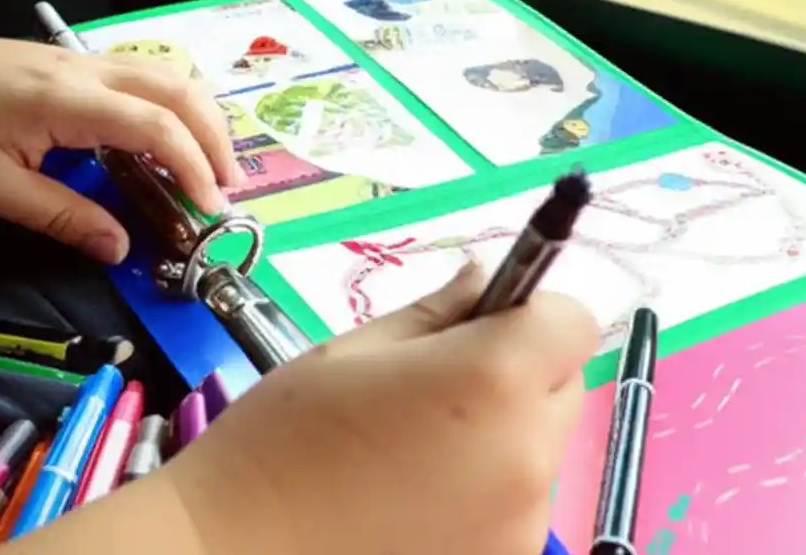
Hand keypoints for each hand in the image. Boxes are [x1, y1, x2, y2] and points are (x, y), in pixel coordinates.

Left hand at [0, 24, 242, 263]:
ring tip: (210, 164)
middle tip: (228, 189)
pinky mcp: (69, 60)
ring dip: (200, 116)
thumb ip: (61, 217)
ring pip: (167, 72)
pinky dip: (173, 102)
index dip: (194, 167)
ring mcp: (78, 59)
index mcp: (66, 100)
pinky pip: (142, 72)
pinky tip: (168, 135)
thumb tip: (119, 248)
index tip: (212, 209)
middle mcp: (84, 69)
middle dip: (215, 138)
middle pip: (179, 89)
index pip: (156, 126)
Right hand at [166, 262, 597, 554]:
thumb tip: (487, 278)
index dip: (531, 313)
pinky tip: (416, 502)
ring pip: (542, 451)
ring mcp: (523, 526)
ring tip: (416, 454)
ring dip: (504, 437)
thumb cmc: (282, 439)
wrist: (234, 553)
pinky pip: (518, 507)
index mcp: (492, 383)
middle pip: (564, 387)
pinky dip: (487, 495)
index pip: (571, 321)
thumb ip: (438, 312)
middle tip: (439, 387)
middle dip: (520, 373)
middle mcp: (528, 457)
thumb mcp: (353, 351)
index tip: (480, 324)